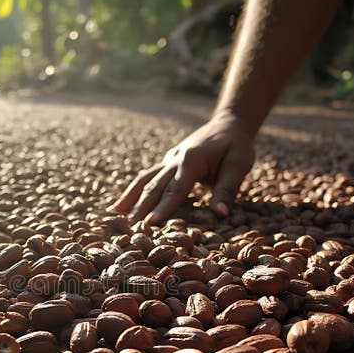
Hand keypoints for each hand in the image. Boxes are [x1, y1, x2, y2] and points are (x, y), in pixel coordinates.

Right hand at [112, 110, 255, 223]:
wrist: (228, 124)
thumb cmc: (236, 146)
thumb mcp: (239, 165)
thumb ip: (228, 189)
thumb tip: (219, 214)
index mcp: (191, 160)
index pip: (175, 189)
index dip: (163, 207)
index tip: (150, 223)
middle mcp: (175, 159)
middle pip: (154, 186)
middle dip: (140, 207)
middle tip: (128, 227)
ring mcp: (168, 160)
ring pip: (144, 180)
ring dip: (129, 198)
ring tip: (114, 215)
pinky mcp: (166, 163)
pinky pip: (146, 177)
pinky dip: (133, 191)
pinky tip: (122, 205)